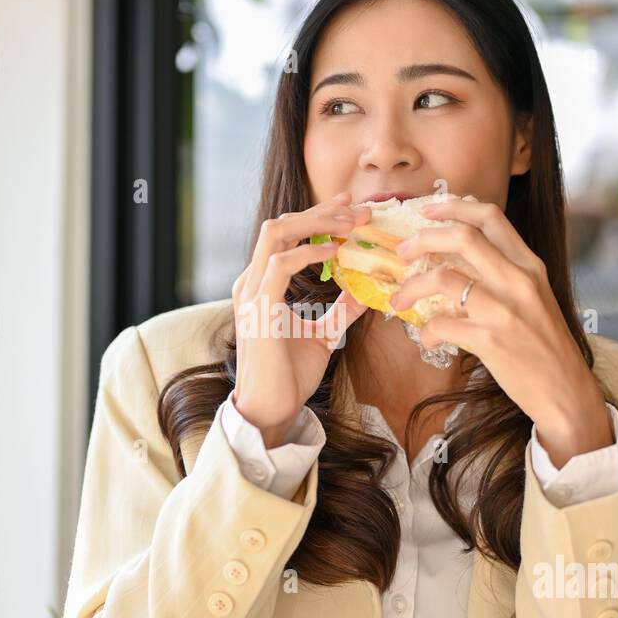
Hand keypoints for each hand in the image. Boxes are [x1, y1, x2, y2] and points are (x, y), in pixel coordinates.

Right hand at [231, 191, 370, 444]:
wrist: (271, 409)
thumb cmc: (289, 376)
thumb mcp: (323, 335)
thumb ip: (340, 311)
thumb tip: (365, 291)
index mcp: (261, 285)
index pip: (285, 234)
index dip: (316, 216)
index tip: (347, 207)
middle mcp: (252, 282)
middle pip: (279, 224)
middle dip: (319, 212)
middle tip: (356, 208)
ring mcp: (251, 293)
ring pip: (276, 233)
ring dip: (316, 223)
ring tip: (350, 225)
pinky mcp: (259, 308)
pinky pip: (280, 264)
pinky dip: (308, 252)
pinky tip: (335, 252)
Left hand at [388, 199, 613, 464]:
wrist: (566, 391)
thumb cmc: (545, 346)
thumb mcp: (534, 298)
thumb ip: (504, 275)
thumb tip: (455, 262)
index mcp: (530, 265)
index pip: (491, 217)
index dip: (453, 207)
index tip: (427, 210)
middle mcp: (518, 280)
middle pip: (462, 237)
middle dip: (422, 238)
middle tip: (401, 250)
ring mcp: (504, 310)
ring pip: (442, 278)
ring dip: (411, 287)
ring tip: (398, 301)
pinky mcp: (490, 341)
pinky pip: (441, 325)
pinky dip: (425, 331)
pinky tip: (427, 339)